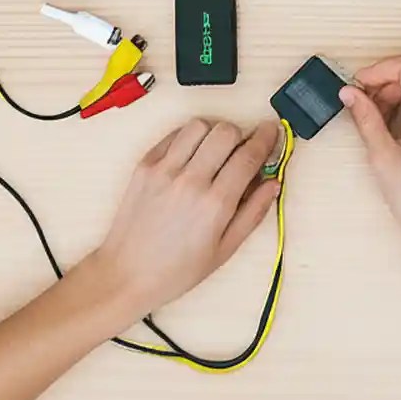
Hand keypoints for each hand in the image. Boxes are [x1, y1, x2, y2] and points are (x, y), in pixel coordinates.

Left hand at [85, 119, 282, 325]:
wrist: (126, 274)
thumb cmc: (176, 269)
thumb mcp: (225, 250)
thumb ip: (253, 213)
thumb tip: (274, 183)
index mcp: (215, 204)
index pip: (249, 155)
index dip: (266, 138)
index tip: (271, 131)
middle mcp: (190, 181)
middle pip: (226, 131)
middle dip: (241, 136)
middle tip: (242, 150)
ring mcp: (164, 170)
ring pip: (199, 125)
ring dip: (213, 133)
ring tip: (215, 153)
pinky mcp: (144, 166)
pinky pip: (173, 135)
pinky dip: (188, 138)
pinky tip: (192, 156)